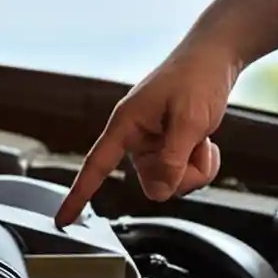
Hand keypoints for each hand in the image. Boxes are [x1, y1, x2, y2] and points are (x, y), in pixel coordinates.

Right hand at [54, 44, 237, 226]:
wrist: (214, 57)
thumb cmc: (197, 77)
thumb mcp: (189, 120)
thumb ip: (172, 158)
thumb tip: (159, 192)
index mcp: (127, 124)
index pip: (96, 166)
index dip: (78, 194)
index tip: (63, 220)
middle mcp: (135, 137)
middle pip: (152, 183)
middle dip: (182, 173)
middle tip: (197, 145)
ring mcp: (153, 143)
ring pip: (171, 182)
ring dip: (194, 167)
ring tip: (202, 139)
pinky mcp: (168, 145)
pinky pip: (182, 174)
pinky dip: (200, 163)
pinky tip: (205, 143)